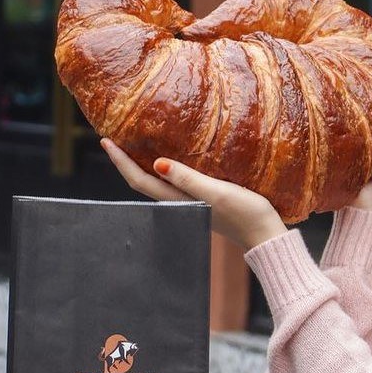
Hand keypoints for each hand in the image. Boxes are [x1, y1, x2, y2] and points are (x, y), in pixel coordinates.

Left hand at [101, 139, 287, 249]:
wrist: (265, 234)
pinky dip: (163, 169)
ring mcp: (191, 202)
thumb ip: (188, 179)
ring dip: (141, 164)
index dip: (121, 162)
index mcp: (178, 199)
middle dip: (125, 162)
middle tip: (113, 138)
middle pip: (142, 181)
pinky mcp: (203, 199)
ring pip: (157, 183)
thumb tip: (156, 164)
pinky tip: (168, 158)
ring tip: (133, 144)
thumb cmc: (245, 212)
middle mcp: (179, 202)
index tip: (106, 141)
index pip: (140, 180)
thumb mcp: (216, 192)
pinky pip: (174, 182)